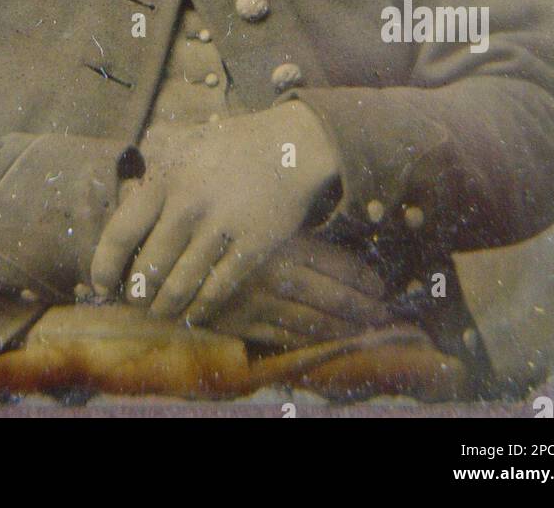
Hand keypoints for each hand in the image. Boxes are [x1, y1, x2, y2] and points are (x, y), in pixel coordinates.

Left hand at [90, 103, 339, 325]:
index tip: (101, 285)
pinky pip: (216, 290)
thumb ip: (148, 162)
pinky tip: (192, 313)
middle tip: (135, 300)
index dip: (105, 267)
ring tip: (159, 310)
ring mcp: (221, 228)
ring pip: (179, 286)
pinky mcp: (252, 247)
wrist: (290, 148)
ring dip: (164, 306)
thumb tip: (120, 190)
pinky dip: (199, 309)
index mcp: (164, 179)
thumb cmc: (227, 146)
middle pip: (147, 269)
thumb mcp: (180, 140)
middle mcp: (188, 205)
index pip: (120, 234)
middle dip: (136, 293)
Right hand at [213, 230, 392, 350]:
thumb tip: (335, 217)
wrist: (169, 253)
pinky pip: (285, 336)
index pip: (338, 264)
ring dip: (343, 328)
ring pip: (313, 321)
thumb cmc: (221, 224)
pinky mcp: (242, 324)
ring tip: (364, 330)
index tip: (380, 287)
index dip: (363, 279)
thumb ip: (294, 223)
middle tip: (383, 314)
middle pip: (333, 296)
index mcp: (283, 241)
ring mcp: (259, 302)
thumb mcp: (261, 214)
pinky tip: (327, 340)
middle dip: (362, 308)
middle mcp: (276, 273)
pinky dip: (310, 340)